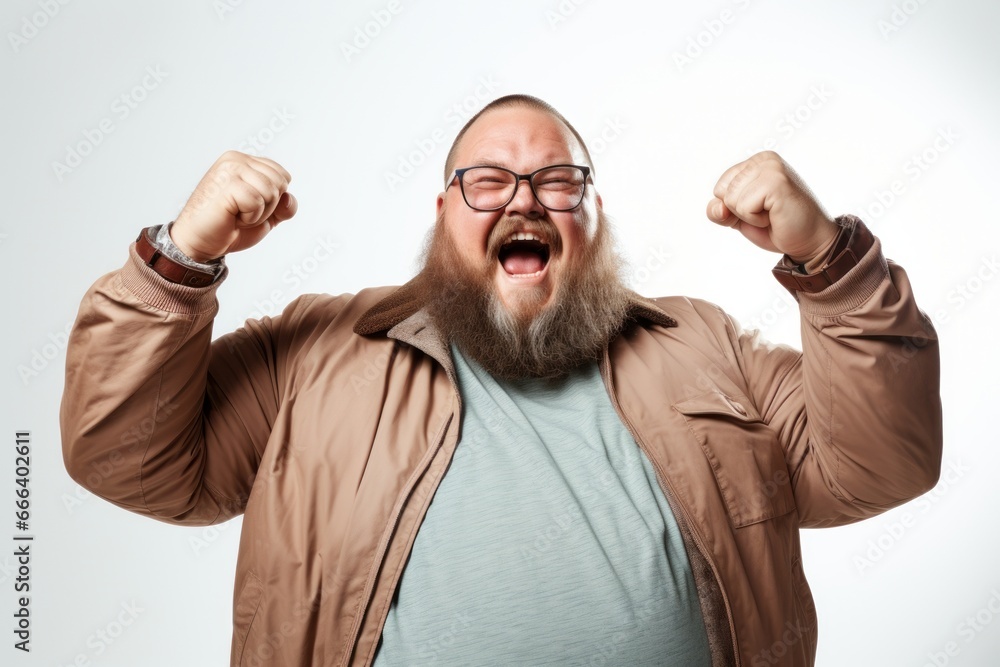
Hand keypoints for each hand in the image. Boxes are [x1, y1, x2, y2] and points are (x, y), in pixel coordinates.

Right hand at [171, 151, 296, 261]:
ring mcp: (229, 169)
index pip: (283, 175)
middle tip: (241, 212)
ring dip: (258, 213)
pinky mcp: (226, 184)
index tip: (249, 206)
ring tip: (235, 214)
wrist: (200, 243)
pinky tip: (231, 217)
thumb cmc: (229, 227)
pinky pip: (257, 202)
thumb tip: (288, 198)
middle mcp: (236, 159)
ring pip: (271, 191)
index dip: (274, 200)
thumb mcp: (266, 217)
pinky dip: (249, 217)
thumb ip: (284, 207)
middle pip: (280, 182)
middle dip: (268, 206)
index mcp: (245, 161)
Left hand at [706, 151, 838, 263]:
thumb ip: (719, 211)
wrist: (809, 240)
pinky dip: (756, 219)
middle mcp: (763, 159)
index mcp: (755, 162)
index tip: (760, 208)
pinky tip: (776, 213)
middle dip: (741, 211)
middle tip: (768, 212)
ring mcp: (771, 168)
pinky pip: (743, 207)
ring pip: (731, 199)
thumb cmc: (777, 226)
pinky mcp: (776, 181)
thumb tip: (718, 208)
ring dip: (749, 216)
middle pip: (723, 192)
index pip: (720, 187)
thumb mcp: (739, 218)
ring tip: (773, 212)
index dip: (734, 207)